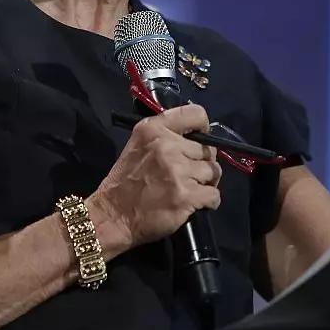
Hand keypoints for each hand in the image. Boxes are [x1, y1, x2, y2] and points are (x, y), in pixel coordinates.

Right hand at [87, 104, 221, 252]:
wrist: (114, 215)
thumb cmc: (127, 180)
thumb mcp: (139, 144)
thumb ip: (165, 135)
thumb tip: (198, 138)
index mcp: (154, 129)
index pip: (195, 114)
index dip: (204, 129)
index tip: (199, 141)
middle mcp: (167, 146)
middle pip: (208, 150)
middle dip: (201, 163)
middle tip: (186, 174)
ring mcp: (178, 171)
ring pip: (213, 172)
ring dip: (204, 183)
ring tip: (187, 189)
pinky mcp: (186, 195)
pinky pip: (214, 195)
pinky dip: (207, 202)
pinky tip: (192, 203)